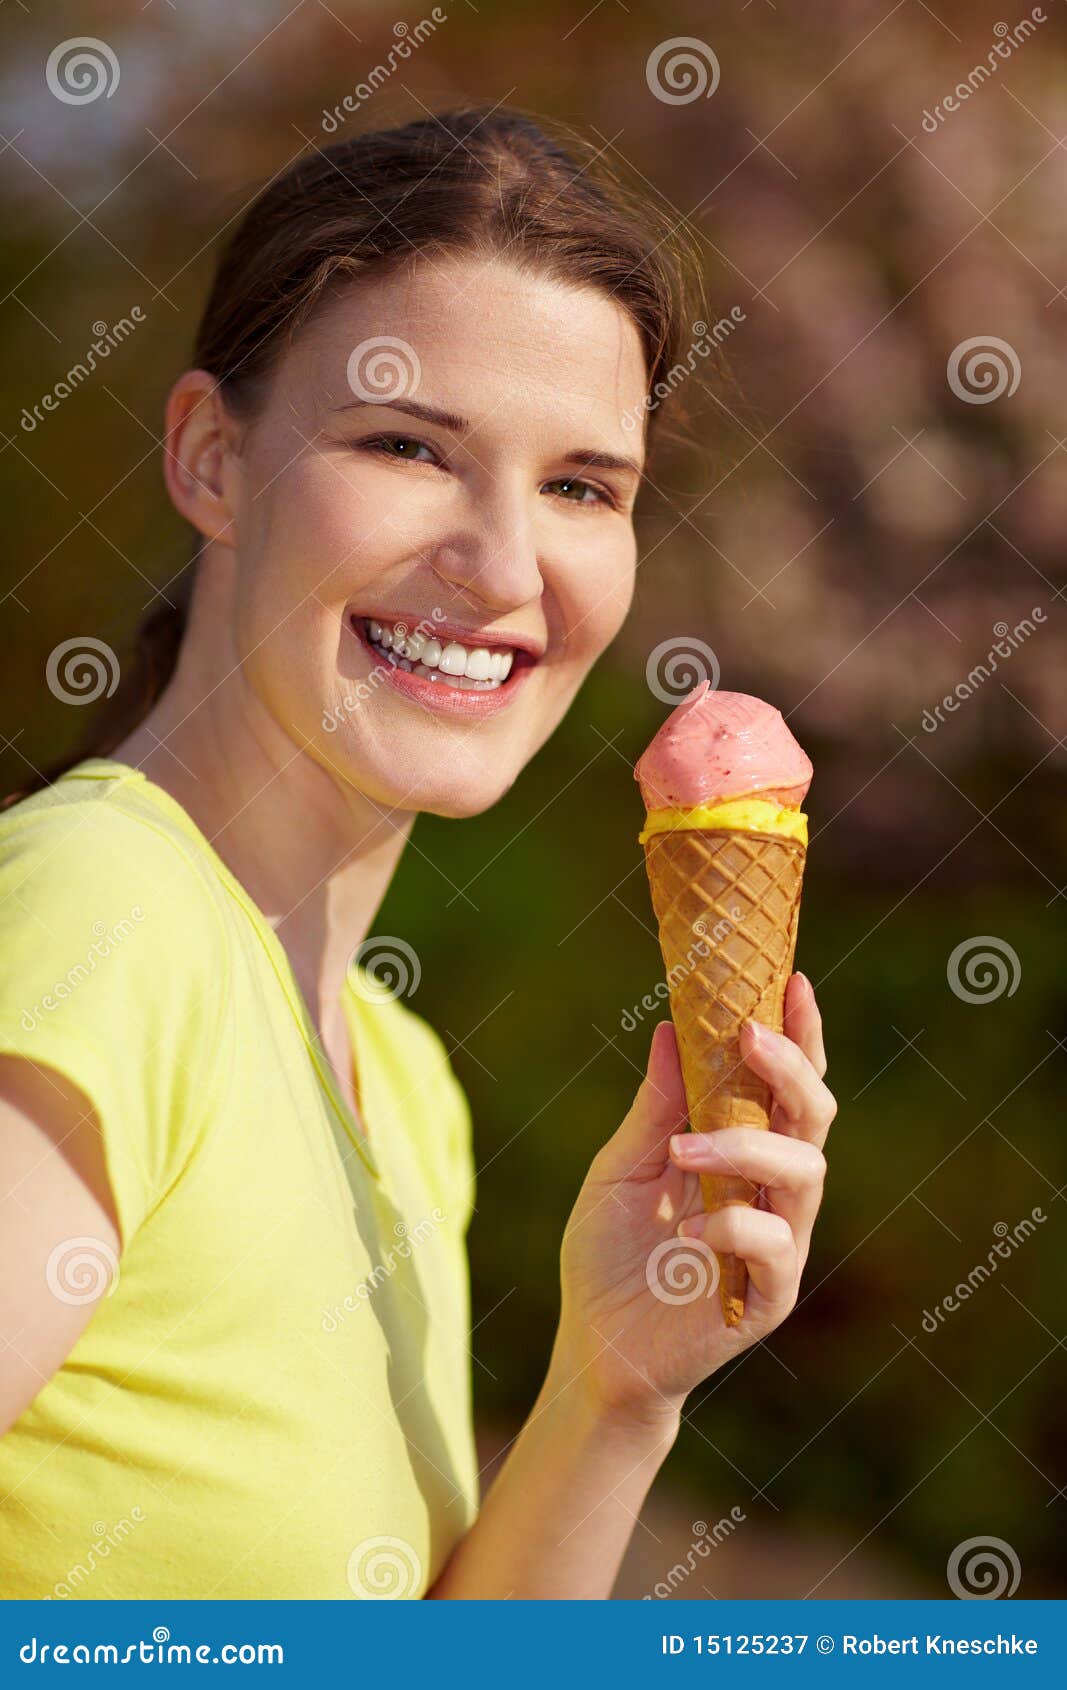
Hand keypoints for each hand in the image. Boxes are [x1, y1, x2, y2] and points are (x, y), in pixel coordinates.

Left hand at [552, 974, 835, 1432]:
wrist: (594, 1348)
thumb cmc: (607, 1255)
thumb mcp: (619, 1168)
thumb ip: (653, 1108)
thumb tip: (668, 1027)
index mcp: (744, 1151)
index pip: (786, 1085)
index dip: (799, 1034)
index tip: (790, 981)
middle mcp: (773, 1189)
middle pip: (814, 1115)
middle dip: (791, 1068)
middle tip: (749, 1035)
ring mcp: (778, 1241)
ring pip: (804, 1171)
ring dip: (746, 1144)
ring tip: (684, 1147)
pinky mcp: (768, 1294)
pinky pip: (774, 1246)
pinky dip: (735, 1225)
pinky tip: (688, 1229)